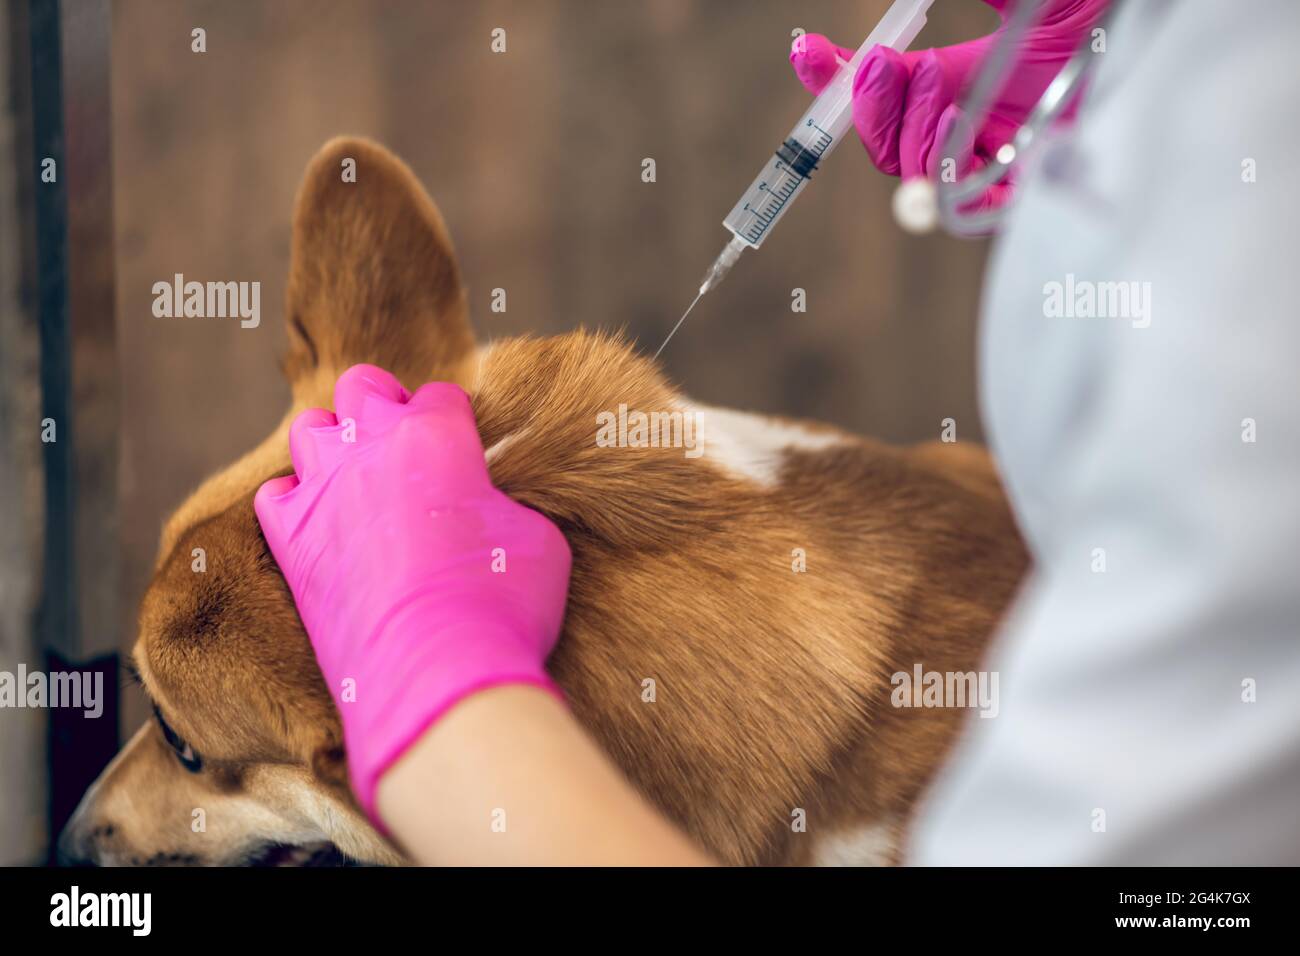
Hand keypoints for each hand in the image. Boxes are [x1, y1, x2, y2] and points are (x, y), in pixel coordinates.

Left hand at [255, 364, 571, 819]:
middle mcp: (372, 447)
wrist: (437, 675)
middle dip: (386, 405)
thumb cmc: (504, 603)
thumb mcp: (538, 538)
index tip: (468, 450)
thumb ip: (501, 505)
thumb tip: (487, 509)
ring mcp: (325, 492)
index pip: (441, 395)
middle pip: (363, 387)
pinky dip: (297, 503)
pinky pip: (275, 496)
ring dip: (336, 444)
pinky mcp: (293, 544)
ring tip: (363, 479)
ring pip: (310, 430)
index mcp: (436, 434)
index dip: (458, 420)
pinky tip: (325, 525)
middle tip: (410, 448)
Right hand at [789, 0, 1107, 210]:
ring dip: (904, 129)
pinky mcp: (1018, 198)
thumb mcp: (1018, 6)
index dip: (836, 81)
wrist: (1153, 51)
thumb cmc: (1092, 25)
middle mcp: (965, 129)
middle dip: (868, 107)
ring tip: (925, 80)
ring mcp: (988, 166)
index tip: (808, 54)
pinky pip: (958, 207)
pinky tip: (954, 127)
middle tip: (877, 64)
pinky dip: (942, 172)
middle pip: (885, 144)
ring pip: (910, 173)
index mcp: (955, 84)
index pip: (879, 95)